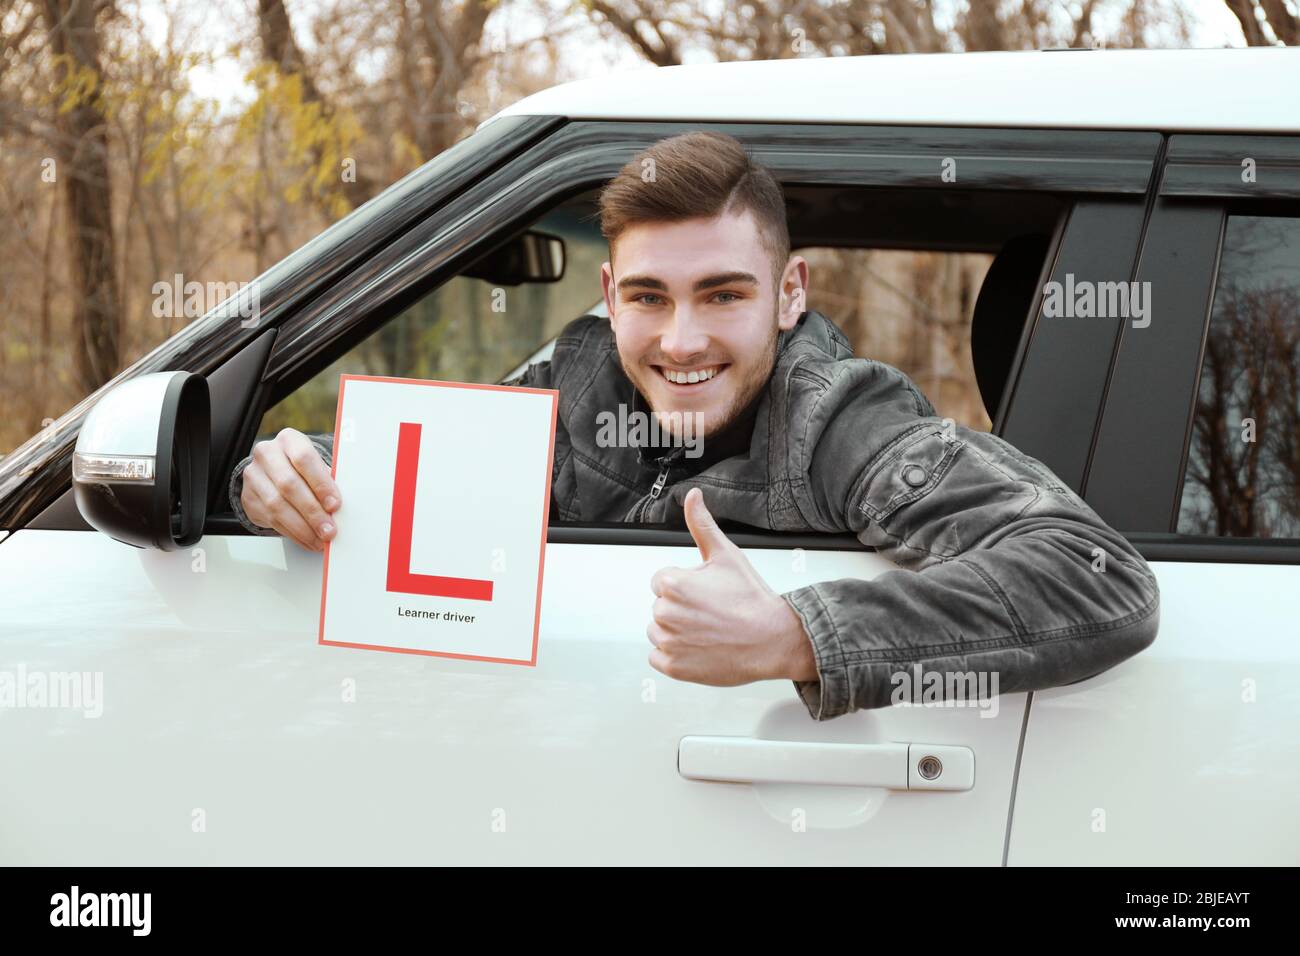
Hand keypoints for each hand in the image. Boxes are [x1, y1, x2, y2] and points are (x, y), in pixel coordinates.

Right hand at [240, 428, 340, 551]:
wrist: (273, 471)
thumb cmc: (303, 468)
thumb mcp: (316, 466)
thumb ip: (327, 481)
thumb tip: (339, 507)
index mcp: (289, 440)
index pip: (304, 459)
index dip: (321, 484)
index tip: (335, 505)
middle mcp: (267, 454)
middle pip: (289, 484)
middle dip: (312, 511)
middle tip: (328, 529)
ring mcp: (254, 475)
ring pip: (277, 505)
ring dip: (302, 527)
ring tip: (319, 539)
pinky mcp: (248, 497)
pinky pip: (271, 519)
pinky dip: (292, 533)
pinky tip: (307, 539)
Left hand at [647, 487, 817, 685]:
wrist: (774, 640)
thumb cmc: (751, 599)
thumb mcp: (727, 554)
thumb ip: (702, 524)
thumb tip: (692, 497)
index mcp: (672, 584)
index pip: (661, 581)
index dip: (686, 586)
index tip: (706, 594)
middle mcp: (665, 613)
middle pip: (660, 606)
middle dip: (681, 608)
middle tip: (712, 612)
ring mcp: (668, 643)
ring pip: (658, 632)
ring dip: (676, 631)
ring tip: (708, 630)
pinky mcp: (673, 667)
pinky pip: (659, 658)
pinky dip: (675, 655)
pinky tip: (700, 648)